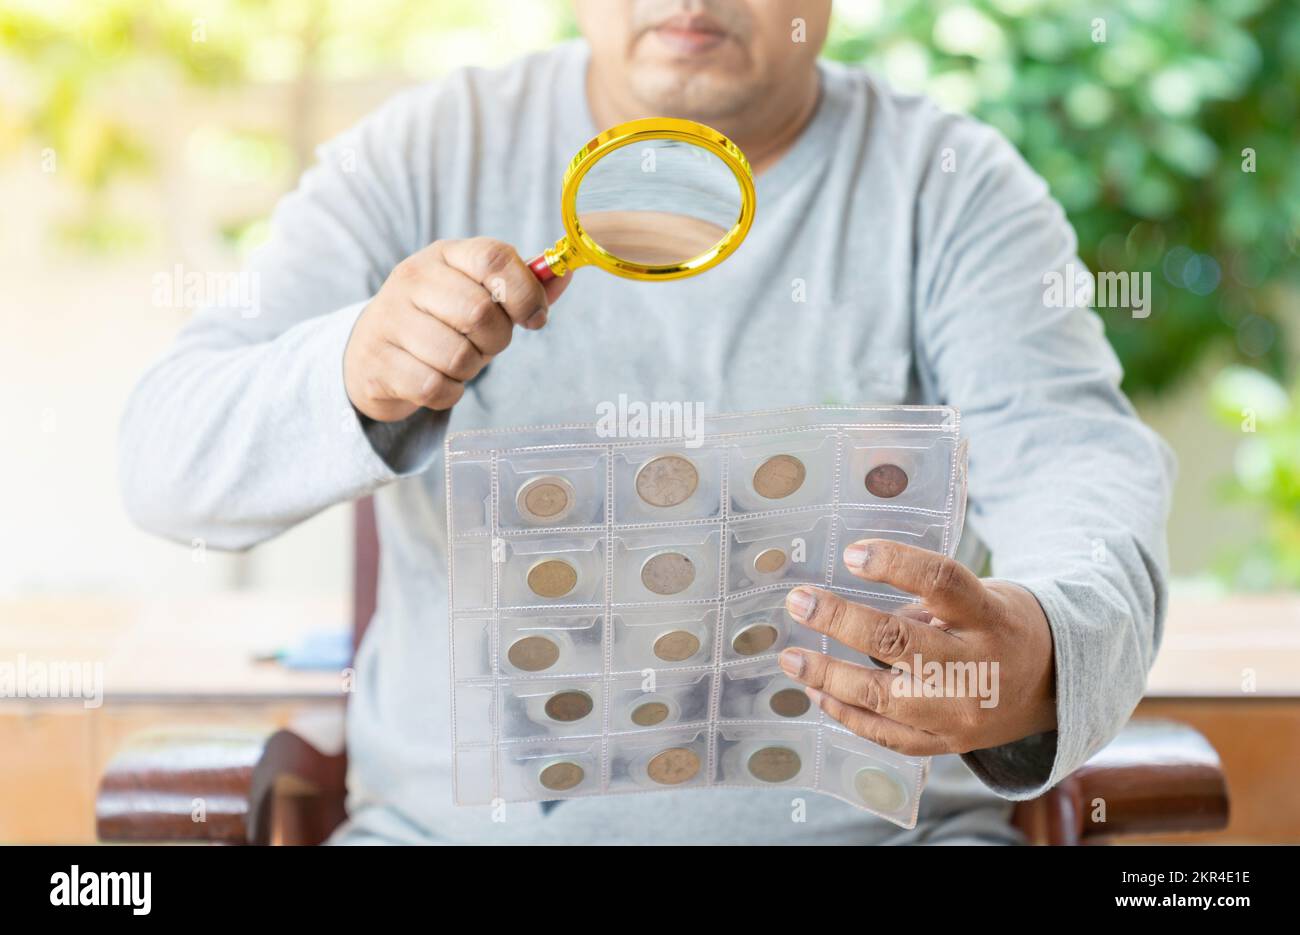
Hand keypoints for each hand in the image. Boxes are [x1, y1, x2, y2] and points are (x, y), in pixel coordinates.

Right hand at [344, 238, 569, 421]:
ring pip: (458, 356)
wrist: (369, 353)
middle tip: (485, 344)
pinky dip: (448, 393)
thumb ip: (522, 287)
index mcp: (445, 254)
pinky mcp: (377, 363)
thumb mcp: (477, 294)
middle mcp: (412, 278)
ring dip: (470, 369)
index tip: (535, 319)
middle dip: (496, 340)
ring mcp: (389, 319)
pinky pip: (434, 387)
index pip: (494, 258)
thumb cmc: (439, 321)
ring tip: (457, 360)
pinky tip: (437, 380)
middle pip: (480, 312)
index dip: (525, 292)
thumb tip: (565, 274)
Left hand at [778, 539, 1055, 755]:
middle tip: (798, 601)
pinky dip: (846, 713)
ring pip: (882, 697)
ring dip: (827, 676)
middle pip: (898, 642)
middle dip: (838, 620)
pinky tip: (817, 693)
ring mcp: (961, 711)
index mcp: (989, 616)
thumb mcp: (982, 596)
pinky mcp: (946, 743)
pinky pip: (887, 735)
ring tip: (790, 658)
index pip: (941, 581)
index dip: (894, 564)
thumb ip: (925, 600)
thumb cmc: (1000, 624)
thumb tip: (848, 599)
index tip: (852, 554)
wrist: (1052, 686)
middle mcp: (977, 665)